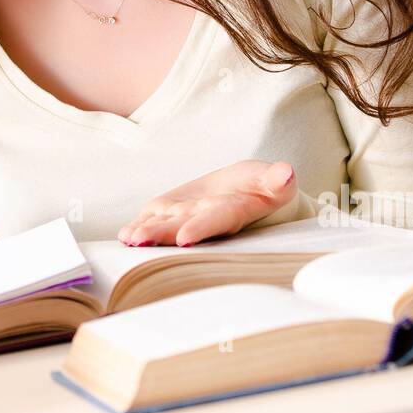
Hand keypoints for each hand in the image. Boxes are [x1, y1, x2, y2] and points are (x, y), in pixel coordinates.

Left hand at [116, 160, 296, 247]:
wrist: (243, 190)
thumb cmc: (262, 187)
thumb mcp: (274, 180)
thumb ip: (277, 179)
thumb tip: (287, 173)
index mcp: (231, 213)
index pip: (216, 221)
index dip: (201, 229)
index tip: (184, 237)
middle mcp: (205, 220)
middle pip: (181, 228)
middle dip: (161, 235)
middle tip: (141, 239)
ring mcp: (185, 218)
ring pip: (163, 227)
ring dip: (146, 233)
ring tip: (129, 237)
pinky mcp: (171, 213)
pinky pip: (153, 221)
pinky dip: (139, 226)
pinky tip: (126, 234)